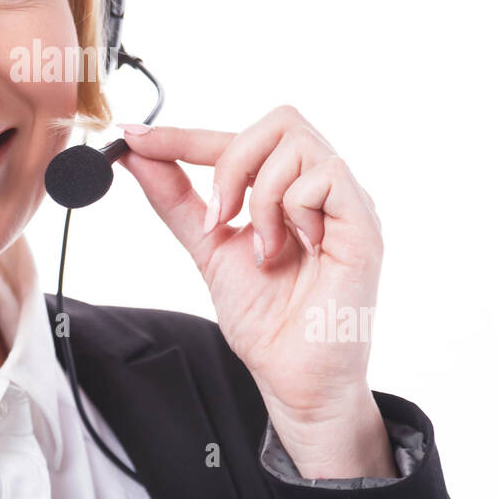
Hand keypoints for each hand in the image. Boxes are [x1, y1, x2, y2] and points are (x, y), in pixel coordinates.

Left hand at [114, 105, 395, 478]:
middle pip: (278, 121)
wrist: (292, 378)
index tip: (134, 137)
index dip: (184, 135)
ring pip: (297, 145)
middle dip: (232, 162)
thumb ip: (177, 198)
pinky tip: (294, 250)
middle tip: (219, 216)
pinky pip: (326, 176)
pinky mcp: (364, 224)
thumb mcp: (208, 245)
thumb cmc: (266, 319)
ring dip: (261, 198)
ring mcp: (348, 202)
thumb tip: (137, 152)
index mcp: (290, 187)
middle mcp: (323, 186)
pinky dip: (292, 210)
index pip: (238, 137)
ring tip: (264, 249)